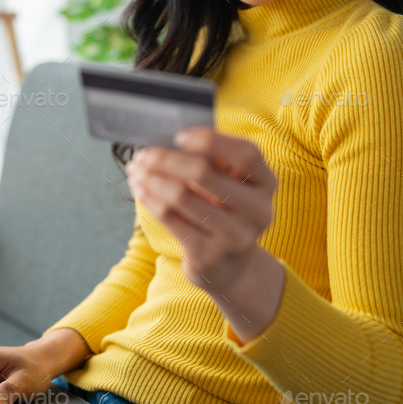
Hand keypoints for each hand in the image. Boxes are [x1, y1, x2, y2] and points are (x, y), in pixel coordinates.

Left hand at [125, 126, 278, 295]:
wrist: (231, 267)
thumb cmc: (226, 212)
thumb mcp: (233, 187)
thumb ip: (214, 163)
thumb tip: (167, 141)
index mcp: (266, 183)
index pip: (246, 154)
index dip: (212, 141)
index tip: (179, 136)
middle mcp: (257, 211)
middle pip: (204, 173)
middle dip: (166, 159)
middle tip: (143, 154)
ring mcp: (234, 236)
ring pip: (181, 196)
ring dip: (151, 178)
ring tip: (136, 170)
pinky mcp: (208, 255)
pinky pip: (170, 218)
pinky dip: (149, 199)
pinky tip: (139, 189)